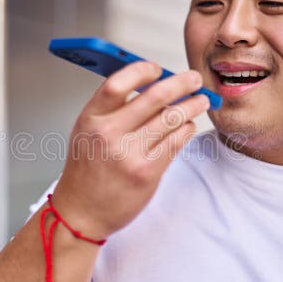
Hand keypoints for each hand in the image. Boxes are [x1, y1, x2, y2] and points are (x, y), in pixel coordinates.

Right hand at [51, 61, 209, 238]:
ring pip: (172, 118)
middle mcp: (109, 133)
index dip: (141, 70)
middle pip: (153, 96)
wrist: (81, 212)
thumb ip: (113, 108)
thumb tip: (151, 82)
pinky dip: (186, 129)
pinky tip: (188, 125)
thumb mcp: (88, 131)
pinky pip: (176, 142)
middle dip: (181, 83)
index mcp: (91, 117)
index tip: (158, 69)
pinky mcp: (147, 172)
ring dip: (191, 105)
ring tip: (200, 101)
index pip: (118, 82)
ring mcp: (129, 154)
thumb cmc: (87, 169)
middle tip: (194, 78)